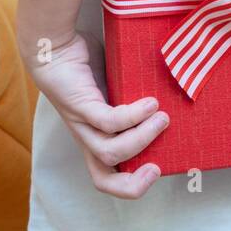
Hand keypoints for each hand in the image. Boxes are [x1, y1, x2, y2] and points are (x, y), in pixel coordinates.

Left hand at [23, 29, 169, 198]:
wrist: (55, 44)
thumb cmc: (86, 65)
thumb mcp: (118, 88)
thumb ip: (138, 97)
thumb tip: (175, 99)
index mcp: (95, 137)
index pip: (106, 177)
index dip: (131, 186)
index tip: (157, 170)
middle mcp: (86, 136)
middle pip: (102, 178)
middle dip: (133, 184)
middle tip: (158, 168)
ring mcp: (81, 123)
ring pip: (109, 152)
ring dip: (142, 140)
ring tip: (163, 118)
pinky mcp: (80, 105)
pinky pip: (108, 121)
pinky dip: (133, 116)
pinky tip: (150, 103)